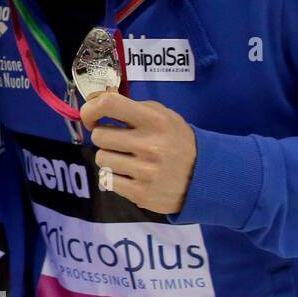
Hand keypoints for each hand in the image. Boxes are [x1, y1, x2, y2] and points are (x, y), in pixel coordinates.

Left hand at [81, 91, 197, 213]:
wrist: (206, 176)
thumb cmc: (176, 141)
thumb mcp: (164, 116)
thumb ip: (132, 107)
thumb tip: (96, 103)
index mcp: (155, 120)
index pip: (108, 104)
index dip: (91, 109)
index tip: (92, 118)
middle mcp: (150, 145)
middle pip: (99, 136)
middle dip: (105, 138)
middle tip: (121, 142)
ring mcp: (146, 171)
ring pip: (101, 159)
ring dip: (110, 158)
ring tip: (129, 160)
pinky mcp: (141, 193)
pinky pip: (107, 180)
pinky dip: (114, 177)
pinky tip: (131, 175)